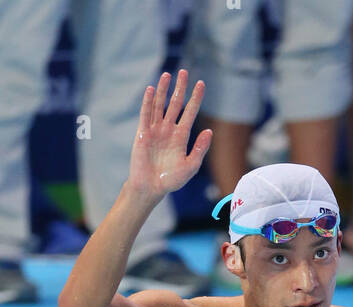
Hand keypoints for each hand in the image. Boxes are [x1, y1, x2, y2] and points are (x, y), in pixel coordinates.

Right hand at [128, 70, 211, 200]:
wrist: (151, 188)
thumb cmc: (171, 180)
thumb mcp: (190, 166)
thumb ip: (200, 149)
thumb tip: (209, 131)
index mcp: (181, 137)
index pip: (190, 112)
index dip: (195, 98)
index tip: (201, 84)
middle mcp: (168, 130)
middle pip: (175, 104)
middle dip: (180, 88)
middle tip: (184, 72)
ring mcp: (155, 130)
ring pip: (160, 105)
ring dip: (163, 90)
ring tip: (167, 75)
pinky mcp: (143, 133)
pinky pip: (146, 114)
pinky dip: (148, 102)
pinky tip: (151, 89)